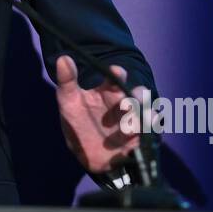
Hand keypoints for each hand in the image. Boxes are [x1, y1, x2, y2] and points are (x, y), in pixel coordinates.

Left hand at [53, 56, 151, 174]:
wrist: (84, 153)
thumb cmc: (77, 122)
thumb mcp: (68, 101)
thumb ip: (67, 81)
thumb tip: (63, 58)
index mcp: (108, 91)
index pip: (116, 78)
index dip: (117, 73)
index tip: (115, 71)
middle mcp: (123, 103)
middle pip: (137, 94)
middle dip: (136, 96)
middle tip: (125, 103)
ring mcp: (132, 120)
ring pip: (145, 113)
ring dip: (142, 117)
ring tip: (129, 127)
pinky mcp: (139, 138)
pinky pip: (149, 133)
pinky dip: (149, 132)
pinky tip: (142, 133)